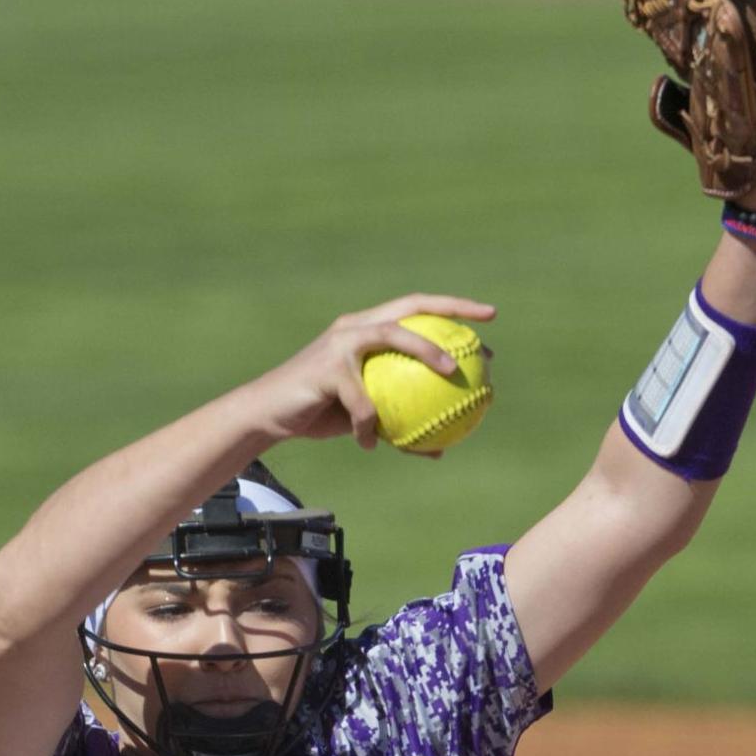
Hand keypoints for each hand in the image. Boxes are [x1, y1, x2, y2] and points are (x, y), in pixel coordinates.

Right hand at [248, 294, 496, 450]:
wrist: (268, 416)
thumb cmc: (318, 415)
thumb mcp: (363, 420)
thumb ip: (396, 422)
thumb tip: (438, 449)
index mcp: (366, 331)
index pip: (415, 310)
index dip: (452, 310)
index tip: (487, 319)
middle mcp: (355, 327)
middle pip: (409, 306)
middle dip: (451, 310)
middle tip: (480, 333)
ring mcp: (340, 343)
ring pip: (391, 336)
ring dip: (424, 351)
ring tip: (450, 373)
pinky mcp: (326, 368)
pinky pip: (362, 401)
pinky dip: (370, 426)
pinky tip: (372, 444)